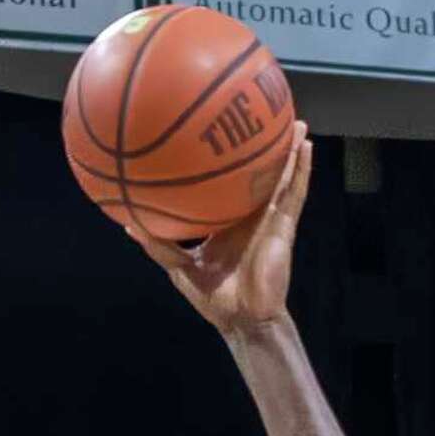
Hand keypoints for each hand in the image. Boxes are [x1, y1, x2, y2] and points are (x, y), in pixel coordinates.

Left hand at [130, 128, 312, 337]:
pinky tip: (306, 146)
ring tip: (295, 122)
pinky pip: (295, 194)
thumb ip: (158, 244)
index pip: (229, 186)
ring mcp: (270, 220)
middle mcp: (251, 216)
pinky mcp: (284, 228)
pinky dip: (302, 171)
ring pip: (283, 179)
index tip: (222, 134)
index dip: (228, 164)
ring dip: (291, 150)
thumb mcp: (178, 267)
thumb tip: (128, 225)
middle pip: (259, 175)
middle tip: (262, 115)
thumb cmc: (214, 298)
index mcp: (228, 221)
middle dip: (263, 148)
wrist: (242, 320)